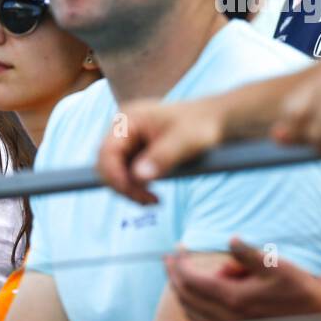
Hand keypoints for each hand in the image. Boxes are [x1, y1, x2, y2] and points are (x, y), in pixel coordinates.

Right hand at [97, 96, 224, 204]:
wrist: (214, 121)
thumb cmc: (202, 124)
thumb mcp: (187, 140)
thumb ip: (163, 156)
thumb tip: (139, 176)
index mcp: (128, 120)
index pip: (106, 151)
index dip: (113, 175)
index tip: (132, 192)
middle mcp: (122, 130)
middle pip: (106, 165)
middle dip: (122, 186)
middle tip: (148, 201)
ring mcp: (127, 142)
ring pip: (114, 173)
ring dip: (129, 190)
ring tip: (152, 200)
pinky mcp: (135, 153)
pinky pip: (126, 175)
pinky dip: (135, 188)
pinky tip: (152, 195)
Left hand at [165, 237, 320, 320]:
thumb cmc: (301, 290)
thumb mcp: (277, 266)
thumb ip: (248, 254)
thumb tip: (229, 240)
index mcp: (233, 299)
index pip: (190, 280)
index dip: (179, 263)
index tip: (175, 248)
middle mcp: (227, 320)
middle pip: (186, 297)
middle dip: (174, 276)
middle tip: (170, 259)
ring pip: (192, 315)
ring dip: (181, 295)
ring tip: (178, 278)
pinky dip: (193, 316)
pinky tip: (194, 307)